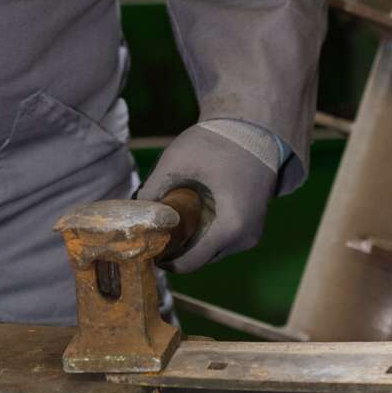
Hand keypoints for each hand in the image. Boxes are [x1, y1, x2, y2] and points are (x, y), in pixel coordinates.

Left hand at [136, 123, 276, 272]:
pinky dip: (203, 232)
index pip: (190, 263)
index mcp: (230, 228)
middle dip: (175, 247)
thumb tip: (135, 210)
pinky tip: (188, 212)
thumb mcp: (179, 159)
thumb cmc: (219, 142)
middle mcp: (244, 238)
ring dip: (190, 239)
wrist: (256, 129)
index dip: (164, 258)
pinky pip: (221, 239)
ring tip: (168, 218)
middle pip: (200, 258)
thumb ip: (155, 186)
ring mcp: (250, 233)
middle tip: (152, 230)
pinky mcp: (251, 225)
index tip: (144, 246)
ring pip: (211, 249)